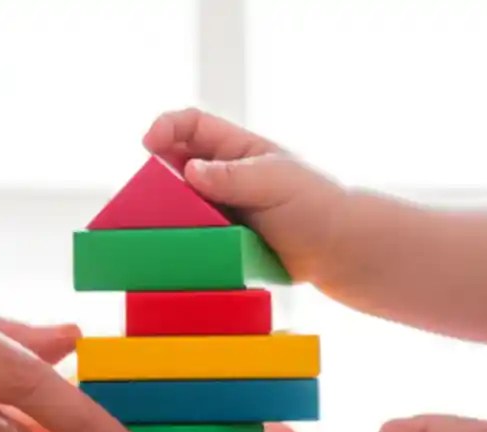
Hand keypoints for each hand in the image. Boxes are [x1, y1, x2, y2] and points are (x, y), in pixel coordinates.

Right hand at [142, 108, 344, 285]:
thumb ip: (233, 177)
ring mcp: (221, 209)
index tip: (149, 143)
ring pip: (179, 204)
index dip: (167, 127)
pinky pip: (191, 236)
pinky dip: (179, 240)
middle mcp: (223, 176)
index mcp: (238, 149)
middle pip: (176, 165)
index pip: (193, 125)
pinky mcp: (221, 240)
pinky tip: (175, 249)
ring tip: (158, 225)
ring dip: (165, 212)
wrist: (337, 252)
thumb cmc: (315, 205)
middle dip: (157, 175)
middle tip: (149, 194)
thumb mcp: (276, 182)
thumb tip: (190, 171)